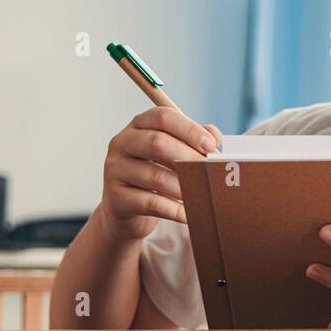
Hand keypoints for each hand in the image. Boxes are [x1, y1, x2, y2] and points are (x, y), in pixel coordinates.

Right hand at [98, 105, 222, 241]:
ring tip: (203, 195)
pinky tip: (189, 214)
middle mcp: (122, 143)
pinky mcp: (116, 198)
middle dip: (189, 158)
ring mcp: (115, 170)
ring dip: (184, 187)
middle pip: (157, 143)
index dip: (189, 129)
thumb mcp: (174, 154)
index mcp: (139, 126)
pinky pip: (151, 203)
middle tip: (210, 172)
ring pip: (156, 177)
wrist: (127, 210)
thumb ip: (194, 142)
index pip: (163, 117)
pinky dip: (175, 210)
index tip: (211, 146)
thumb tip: (215, 137)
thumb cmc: (157, 174)